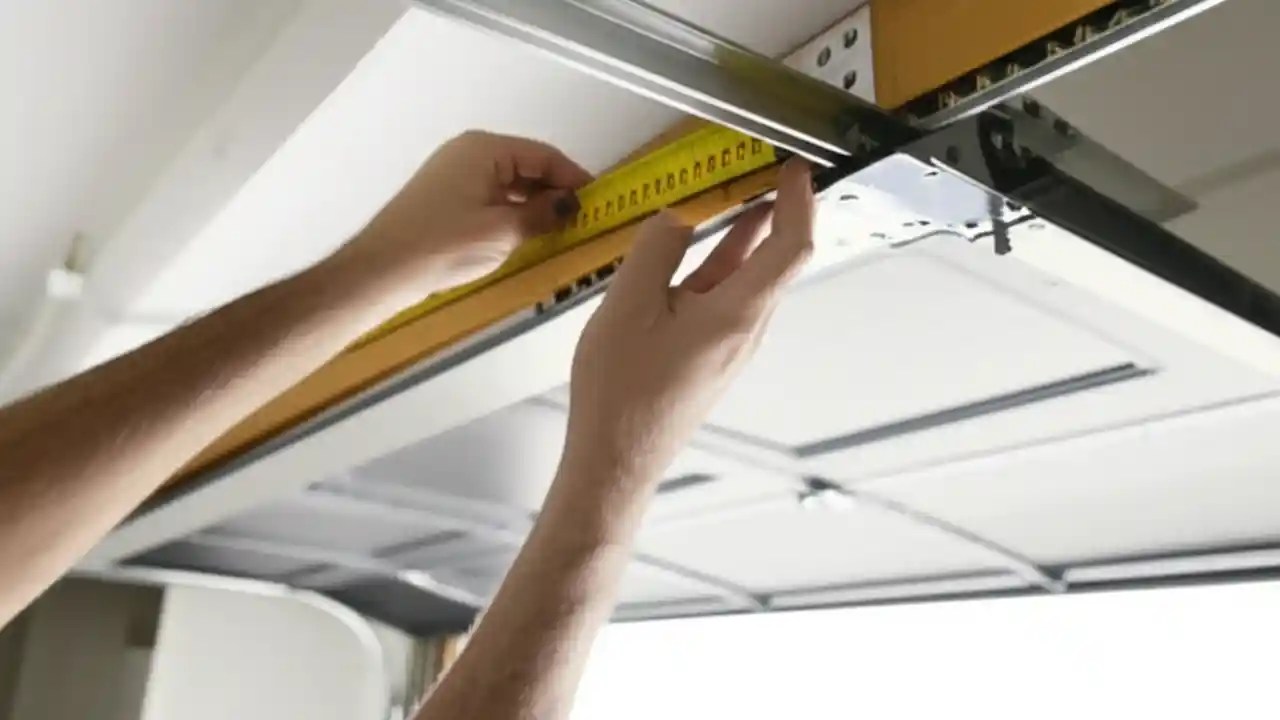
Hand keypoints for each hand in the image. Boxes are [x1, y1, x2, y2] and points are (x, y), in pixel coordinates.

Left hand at [338, 130, 591, 300]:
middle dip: (554, 191)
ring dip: (534, 204)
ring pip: (509, 183)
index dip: (574, 177)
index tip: (599, 202)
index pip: (544, 154)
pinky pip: (491, 196)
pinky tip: (525, 235)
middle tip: (582, 221)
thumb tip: (569, 203)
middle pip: (526, 165)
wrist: (382, 270)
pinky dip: (512, 212)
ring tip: (558, 231)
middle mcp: (470, 152)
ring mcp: (454, 174)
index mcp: (485, 149)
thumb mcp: (502, 232)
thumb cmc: (445, 245)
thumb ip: (541, 214)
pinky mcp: (445, 197)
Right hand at [565, 160, 814, 480]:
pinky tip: (699, 251)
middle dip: (776, 212)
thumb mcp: (628, 304)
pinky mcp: (711, 357)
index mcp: (737, 313)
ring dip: (747, 237)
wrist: (616, 458)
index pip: (792, 246)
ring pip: (750, 280)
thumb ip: (657, 248)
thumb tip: (678, 218)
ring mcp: (730, 347)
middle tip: (762, 172)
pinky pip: (728, 299)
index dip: (800, 202)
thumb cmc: (622, 393)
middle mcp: (746, 331)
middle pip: (777, 261)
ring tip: (734, 198)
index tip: (796, 170)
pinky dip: (723, 265)